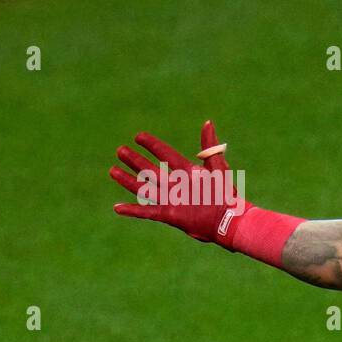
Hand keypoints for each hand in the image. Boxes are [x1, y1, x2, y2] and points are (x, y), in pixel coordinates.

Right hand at [109, 121, 248, 247]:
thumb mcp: (217, 167)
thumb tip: (208, 122)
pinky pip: (147, 211)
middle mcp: (176, 185)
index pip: (165, 154)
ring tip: (113, 170)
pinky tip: (117, 207)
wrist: (229, 219)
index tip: (138, 136)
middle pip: (150, 170)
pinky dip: (132, 210)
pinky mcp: (169, 215)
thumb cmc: (226, 194)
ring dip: (128, 180)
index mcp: (187, 172)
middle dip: (135, 161)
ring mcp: (171, 200)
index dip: (152, 145)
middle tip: (120, 150)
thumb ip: (210, 146)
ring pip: (144, 188)